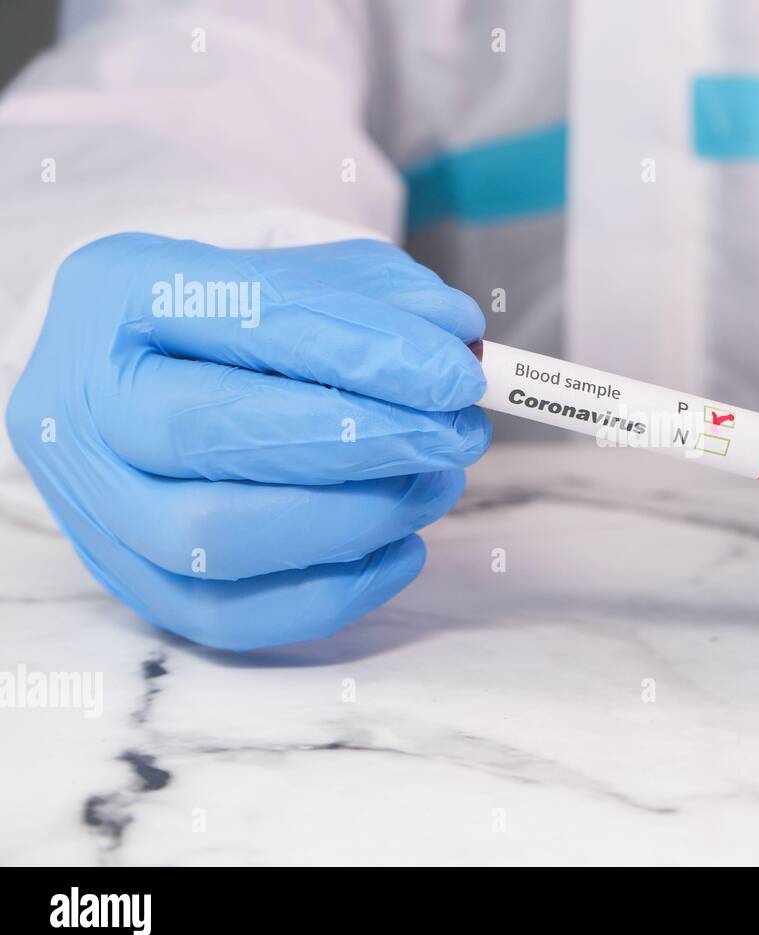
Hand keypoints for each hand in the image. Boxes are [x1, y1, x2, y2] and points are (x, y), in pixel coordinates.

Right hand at [6, 234, 489, 649]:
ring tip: (436, 484)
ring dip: (353, 519)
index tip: (458, 376)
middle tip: (458, 437)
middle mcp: (83, 401)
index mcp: (121, 291)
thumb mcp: (310, 275)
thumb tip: (457, 335)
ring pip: (212, 540)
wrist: (142, 382)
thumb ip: (383, 296)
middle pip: (207, 435)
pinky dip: (337, 591)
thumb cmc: (239, 324)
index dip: (365, 352)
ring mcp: (94, 506)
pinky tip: (403, 546)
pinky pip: (231, 618)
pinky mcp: (131, 586)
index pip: (245, 317)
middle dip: (358, 443)